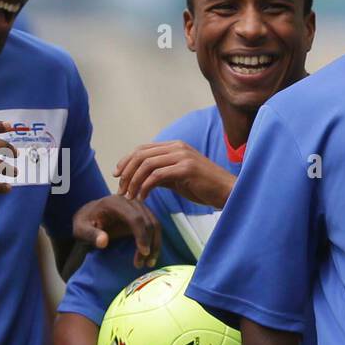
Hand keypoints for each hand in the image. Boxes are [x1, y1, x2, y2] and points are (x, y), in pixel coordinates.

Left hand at [72, 195, 160, 268]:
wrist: (90, 215)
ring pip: (155, 225)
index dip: (141, 235)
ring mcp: (139, 206)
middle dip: (149, 244)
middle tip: (142, 264)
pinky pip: (154, 227)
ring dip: (155, 245)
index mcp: (115, 202)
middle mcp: (130, 201)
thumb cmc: (85, 222)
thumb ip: (91, 235)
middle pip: (148, 222)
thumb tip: (103, 242)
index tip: (144, 253)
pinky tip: (149, 257)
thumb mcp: (81, 229)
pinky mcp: (143, 213)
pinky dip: (154, 242)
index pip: (135, 218)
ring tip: (148, 264)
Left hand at [116, 141, 235, 207]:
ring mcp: (182, 156)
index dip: (126, 161)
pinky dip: (145, 187)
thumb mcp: (177, 178)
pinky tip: (142, 198)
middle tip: (121, 190)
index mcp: (175, 146)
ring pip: (146, 165)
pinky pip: (157, 176)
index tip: (117, 175)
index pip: (142, 149)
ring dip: (134, 182)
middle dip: (127, 173)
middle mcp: (177, 147)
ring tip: (130, 196)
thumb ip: (159, 174)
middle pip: (141, 155)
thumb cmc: (203, 187)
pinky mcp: (186, 168)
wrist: (227, 192)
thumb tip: (138, 179)